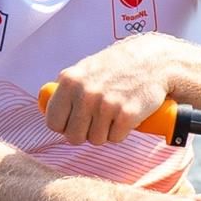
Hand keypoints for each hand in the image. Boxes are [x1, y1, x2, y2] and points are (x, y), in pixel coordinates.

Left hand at [43, 36, 188, 145]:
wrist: (154, 61)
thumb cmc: (118, 67)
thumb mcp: (85, 70)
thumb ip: (67, 89)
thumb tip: (45, 106)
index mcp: (70, 81)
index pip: (53, 122)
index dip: (65, 125)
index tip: (76, 121)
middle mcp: (85, 93)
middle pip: (73, 137)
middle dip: (85, 132)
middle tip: (98, 119)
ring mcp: (105, 105)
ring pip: (96, 140)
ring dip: (106, 131)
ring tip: (115, 113)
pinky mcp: (126, 115)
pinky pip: (116, 138)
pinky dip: (122, 132)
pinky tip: (128, 115)